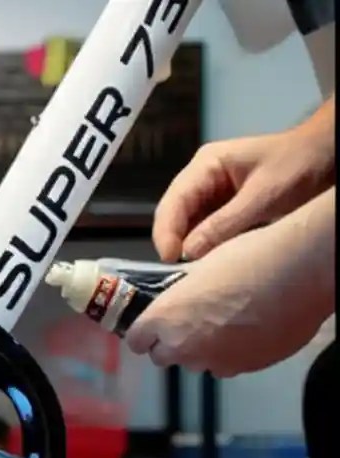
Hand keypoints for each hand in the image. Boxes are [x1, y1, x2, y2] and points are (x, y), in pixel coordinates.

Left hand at [125, 218, 334, 377]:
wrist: (300, 272)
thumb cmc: (251, 259)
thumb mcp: (200, 268)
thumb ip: (180, 295)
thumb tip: (180, 298)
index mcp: (165, 319)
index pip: (137, 341)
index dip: (144, 333)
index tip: (151, 328)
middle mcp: (185, 347)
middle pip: (164, 357)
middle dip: (172, 343)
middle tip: (190, 322)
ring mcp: (217, 361)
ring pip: (197, 363)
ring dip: (203, 349)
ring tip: (225, 323)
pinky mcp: (247, 367)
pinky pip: (229, 365)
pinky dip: (232, 353)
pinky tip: (247, 331)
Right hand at [153, 105, 334, 261]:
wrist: (327, 154)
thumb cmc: (300, 164)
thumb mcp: (263, 197)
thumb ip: (223, 224)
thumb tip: (189, 251)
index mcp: (206, 164)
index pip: (174, 200)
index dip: (167, 231)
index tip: (170, 258)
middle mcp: (203, 177)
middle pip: (175, 213)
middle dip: (174, 240)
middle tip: (177, 270)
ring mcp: (214, 192)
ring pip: (189, 224)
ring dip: (189, 245)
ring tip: (192, 268)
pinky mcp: (226, 207)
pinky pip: (207, 229)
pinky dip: (205, 245)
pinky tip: (208, 259)